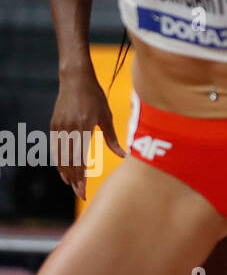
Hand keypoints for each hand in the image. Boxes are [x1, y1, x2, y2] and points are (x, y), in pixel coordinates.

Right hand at [51, 66, 124, 199]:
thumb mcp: (106, 116)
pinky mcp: (54, 126)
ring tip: (73, 186)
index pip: (80, 158)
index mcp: (83, 127)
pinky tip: (64, 171)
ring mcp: (59, 128)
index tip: (84, 190)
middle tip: (80, 194)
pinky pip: (56, 149)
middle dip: (74, 179)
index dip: (82, 176)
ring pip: (60, 157)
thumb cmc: (95, 97)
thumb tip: (123, 156)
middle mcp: (68, 129)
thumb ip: (112, 138)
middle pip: (69, 161)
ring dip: (66, 173)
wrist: (75, 80)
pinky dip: (60, 161)